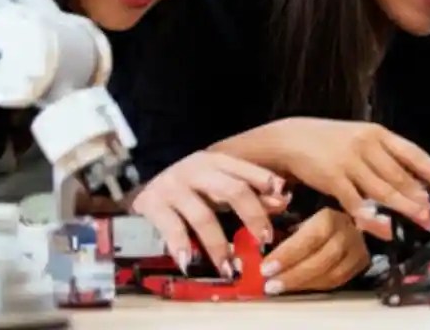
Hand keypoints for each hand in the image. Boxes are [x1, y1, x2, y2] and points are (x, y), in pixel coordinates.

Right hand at [129, 151, 289, 277]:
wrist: (144, 190)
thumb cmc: (190, 190)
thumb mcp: (219, 187)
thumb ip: (251, 193)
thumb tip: (284, 201)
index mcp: (216, 162)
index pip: (246, 170)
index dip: (266, 185)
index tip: (285, 203)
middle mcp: (195, 169)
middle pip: (232, 190)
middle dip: (253, 216)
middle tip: (265, 240)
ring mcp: (172, 186)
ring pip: (203, 216)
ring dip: (219, 245)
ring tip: (229, 268)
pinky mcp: (151, 204)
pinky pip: (171, 228)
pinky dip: (182, 247)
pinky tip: (189, 263)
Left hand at [259, 209, 369, 294]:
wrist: (345, 213)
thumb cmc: (309, 210)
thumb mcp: (292, 206)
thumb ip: (275, 216)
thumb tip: (258, 233)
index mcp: (330, 214)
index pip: (310, 238)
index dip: (288, 255)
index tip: (265, 268)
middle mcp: (348, 231)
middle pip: (323, 259)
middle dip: (294, 275)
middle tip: (269, 285)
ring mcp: (358, 248)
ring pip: (332, 274)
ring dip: (303, 284)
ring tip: (279, 288)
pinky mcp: (361, 262)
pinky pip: (338, 281)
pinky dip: (315, 286)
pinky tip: (297, 287)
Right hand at [267, 118, 429, 236]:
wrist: (290, 137)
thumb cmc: (330, 142)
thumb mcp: (360, 139)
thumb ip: (385, 157)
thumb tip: (415, 181)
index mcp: (378, 134)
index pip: (413, 153)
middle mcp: (367, 145)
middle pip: (401, 175)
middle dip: (421, 197)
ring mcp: (350, 161)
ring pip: (383, 189)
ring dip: (404, 208)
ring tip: (421, 221)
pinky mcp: (332, 178)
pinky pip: (356, 202)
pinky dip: (371, 217)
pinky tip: (383, 229)